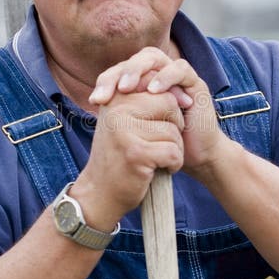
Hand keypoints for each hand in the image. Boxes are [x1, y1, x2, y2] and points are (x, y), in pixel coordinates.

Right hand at [75, 79, 185, 224]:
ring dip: (174, 149)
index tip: (170, 121)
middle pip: (169, 104)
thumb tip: (178, 85)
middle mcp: (117, 111)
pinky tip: (158, 170)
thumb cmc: (121, 154)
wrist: (100, 192)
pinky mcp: (136, 154)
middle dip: (175, 125)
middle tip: (160, 143)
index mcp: (115, 98)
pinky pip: (173, 152)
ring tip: (155, 159)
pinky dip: (173, 164)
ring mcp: (125, 132)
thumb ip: (144, 100)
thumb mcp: (125, 120)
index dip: (172, 104)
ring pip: (174, 131)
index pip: (157, 85)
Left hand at [89, 47, 227, 180]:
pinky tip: (153, 91)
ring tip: (126, 88)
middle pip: (136, 58)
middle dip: (120, 72)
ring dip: (138, 70)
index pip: (120, 70)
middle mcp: (158, 73)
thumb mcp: (135, 128)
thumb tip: (92, 102)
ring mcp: (176, 75)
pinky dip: (165, 77)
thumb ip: (119, 111)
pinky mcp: (194, 82)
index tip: (94, 101)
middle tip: (110, 92)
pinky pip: (180, 69)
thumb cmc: (162, 143)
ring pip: (155, 57)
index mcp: (142, 81)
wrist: (193, 156)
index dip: (105, 81)